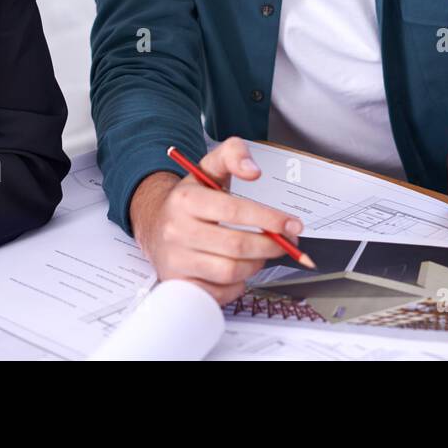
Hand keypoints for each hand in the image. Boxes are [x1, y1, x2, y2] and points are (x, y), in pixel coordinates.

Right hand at [129, 137, 302, 304]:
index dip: (269, 219)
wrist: (155, 223)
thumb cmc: (191, 198)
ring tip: (260, 253)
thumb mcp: (209, 166)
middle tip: (286, 242)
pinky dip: (237, 285)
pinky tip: (239, 270)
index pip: (234, 211)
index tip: (292, 225)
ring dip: (256, 264)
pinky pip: (219, 293)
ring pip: (230, 272)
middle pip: (237, 245)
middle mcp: (177, 231)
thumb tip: (253, 171)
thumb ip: (234, 154)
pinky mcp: (178, 283)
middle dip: (271, 245)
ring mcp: (175, 260)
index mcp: (186, 200)